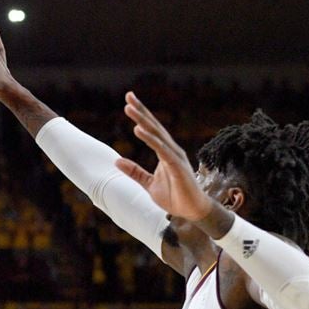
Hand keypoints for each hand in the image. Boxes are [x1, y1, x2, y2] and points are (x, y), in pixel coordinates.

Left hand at [114, 92, 215, 220]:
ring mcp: (175, 157)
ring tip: (129, 109)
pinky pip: (162, 150)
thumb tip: (116, 161)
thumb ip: (134, 172)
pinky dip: (150, 139)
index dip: (140, 115)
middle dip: (141, 111)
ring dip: (142, 121)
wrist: (193, 212)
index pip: (151, 130)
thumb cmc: (175, 197)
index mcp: (165, 152)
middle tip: (128, 96)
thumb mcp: (149, 184)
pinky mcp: (177, 166)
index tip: (129, 102)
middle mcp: (171, 150)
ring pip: (156, 135)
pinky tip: (139, 130)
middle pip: (154, 126)